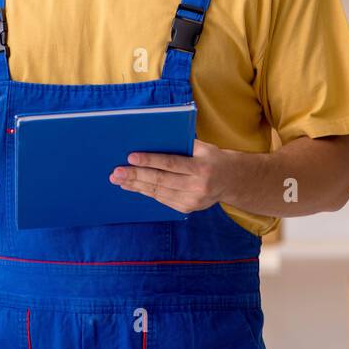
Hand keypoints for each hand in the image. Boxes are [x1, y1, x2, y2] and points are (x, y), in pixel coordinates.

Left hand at [109, 139, 233, 213]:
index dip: (150, 160)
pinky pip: (162, 199)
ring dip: (136, 185)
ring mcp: (192, 201)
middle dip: (136, 176)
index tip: (131, 157)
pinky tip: (133, 186)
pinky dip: (145, 192)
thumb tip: (151, 140)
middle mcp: (197, 186)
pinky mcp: (186, 208)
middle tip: (116, 172)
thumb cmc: (213, 158)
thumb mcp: (203, 147)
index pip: (171, 164)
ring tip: (119, 179)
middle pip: (161, 180)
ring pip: (158, 192)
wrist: (231, 181)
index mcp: (201, 168)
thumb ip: (181, 144)